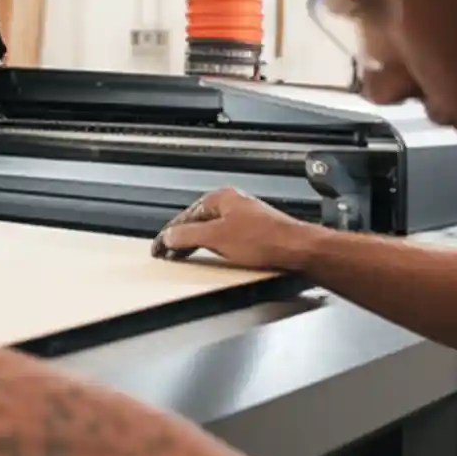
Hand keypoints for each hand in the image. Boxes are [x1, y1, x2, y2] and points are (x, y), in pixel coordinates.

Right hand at [151, 187, 319, 269]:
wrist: (296, 249)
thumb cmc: (264, 239)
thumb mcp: (216, 238)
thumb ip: (188, 235)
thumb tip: (169, 236)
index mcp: (222, 198)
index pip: (186, 215)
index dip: (169, 232)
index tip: (159, 246)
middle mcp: (233, 204)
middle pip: (198, 221)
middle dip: (182, 238)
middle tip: (169, 254)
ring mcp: (245, 218)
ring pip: (212, 230)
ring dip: (197, 243)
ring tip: (186, 256)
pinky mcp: (254, 233)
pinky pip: (225, 239)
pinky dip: (214, 247)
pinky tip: (215, 257)